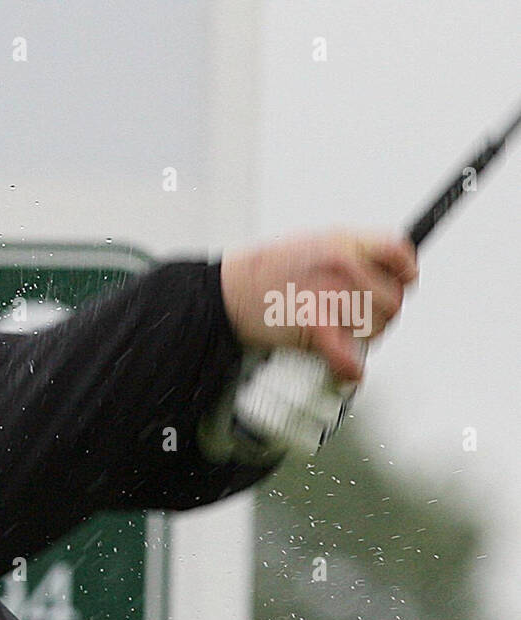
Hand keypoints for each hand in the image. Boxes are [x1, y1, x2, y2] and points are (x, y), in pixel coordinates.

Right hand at [220, 230, 418, 382]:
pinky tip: (346, 369)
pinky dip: (348, 368)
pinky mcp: (315, 326)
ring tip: (339, 334)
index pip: (399, 252)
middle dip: (377, 313)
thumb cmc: (261, 272)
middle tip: (356, 317)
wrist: (225, 294)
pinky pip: (348, 356)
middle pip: (392, 299)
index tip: (400, 281)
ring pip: (374, 330)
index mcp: (343, 241)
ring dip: (361, 339)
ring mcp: (330, 296)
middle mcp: (341, 265)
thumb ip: (352, 253)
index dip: (404, 272)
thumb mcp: (313, 242)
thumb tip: (381, 270)